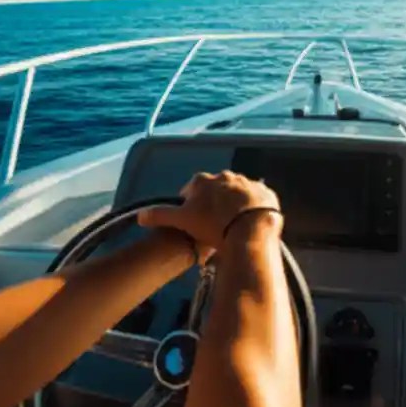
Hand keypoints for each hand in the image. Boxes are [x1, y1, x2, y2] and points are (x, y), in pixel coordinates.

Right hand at [138, 171, 281, 252]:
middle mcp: (225, 176)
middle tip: (213, 226)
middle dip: (212, 204)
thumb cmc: (213, 225)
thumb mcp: (182, 221)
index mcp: (203, 181)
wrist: (251, 230)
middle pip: (214, 191)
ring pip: (236, 194)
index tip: (193, 220)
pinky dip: (253, 208)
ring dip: (233, 206)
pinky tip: (250, 223)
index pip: (191, 190)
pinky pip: (257, 199)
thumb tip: (140, 215)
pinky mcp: (265, 192)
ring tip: (232, 226)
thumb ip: (160, 216)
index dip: (190, 205)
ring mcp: (247, 182)